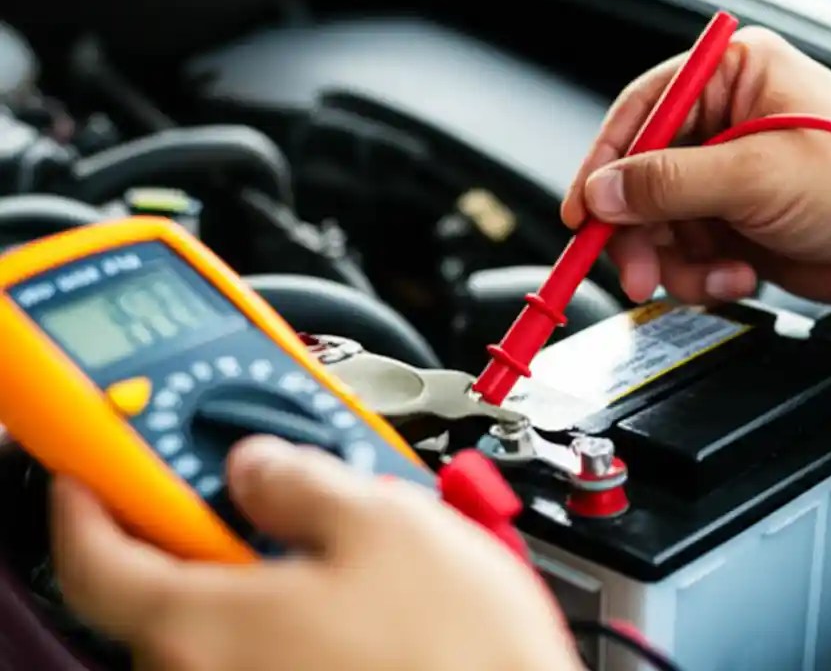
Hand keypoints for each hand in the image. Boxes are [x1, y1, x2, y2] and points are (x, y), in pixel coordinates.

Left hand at [51, 436, 582, 670]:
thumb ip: (304, 480)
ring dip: (262, 568)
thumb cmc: (459, 657)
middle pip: (168, 587)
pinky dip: (291, 612)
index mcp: (206, 622)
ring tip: (337, 534)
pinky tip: (353, 591)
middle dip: (207, 522)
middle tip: (253, 480)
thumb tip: (263, 462)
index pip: (94, 557)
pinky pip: (269, 651)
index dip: (88, 498)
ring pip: (229, 619)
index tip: (95, 469)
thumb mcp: (389, 524)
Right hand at [562, 27, 830, 305]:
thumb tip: (603, 192)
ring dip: (678, 262)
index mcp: (731, 77)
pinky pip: (692, 256)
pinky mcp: (742, 225)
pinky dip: (706, 277)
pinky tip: (741, 278)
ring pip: (663, 227)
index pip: (641, 114)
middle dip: (639, 231)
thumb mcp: (757, 174)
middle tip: (638, 271)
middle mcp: (726, 122)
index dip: (604, 166)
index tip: (582, 213)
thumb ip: (669, 184)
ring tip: (713, 278)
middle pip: (643, 179)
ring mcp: (732, 177)